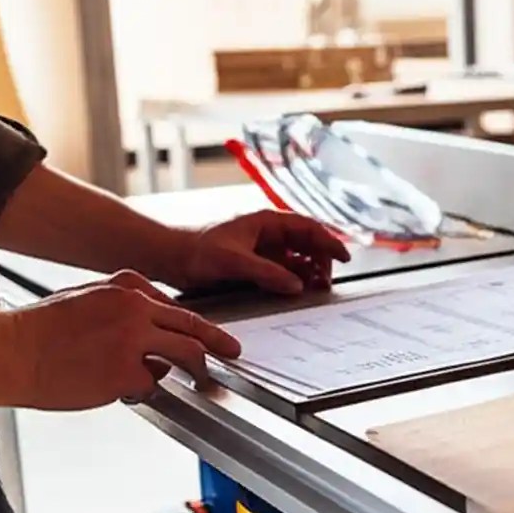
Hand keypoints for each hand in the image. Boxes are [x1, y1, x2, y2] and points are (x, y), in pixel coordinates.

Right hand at [11, 270, 240, 410]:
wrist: (9, 351)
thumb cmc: (39, 330)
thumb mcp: (86, 298)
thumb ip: (123, 306)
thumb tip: (151, 325)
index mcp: (126, 286)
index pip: (177, 307)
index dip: (200, 325)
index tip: (216, 336)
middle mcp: (136, 308)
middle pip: (192, 327)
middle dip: (217, 344)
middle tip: (232, 354)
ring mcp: (134, 339)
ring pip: (184, 354)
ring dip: (194, 370)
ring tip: (198, 382)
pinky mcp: (126, 370)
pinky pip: (152, 383)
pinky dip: (143, 388)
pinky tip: (120, 387)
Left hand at [171, 210, 350, 294]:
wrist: (169, 257)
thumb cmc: (196, 249)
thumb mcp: (233, 261)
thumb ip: (267, 272)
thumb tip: (298, 284)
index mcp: (266, 221)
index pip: (308, 228)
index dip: (329, 242)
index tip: (345, 258)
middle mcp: (268, 233)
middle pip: (307, 244)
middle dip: (321, 261)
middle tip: (327, 282)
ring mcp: (262, 249)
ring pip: (297, 259)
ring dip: (309, 272)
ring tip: (317, 289)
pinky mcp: (254, 264)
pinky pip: (283, 271)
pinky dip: (294, 280)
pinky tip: (298, 291)